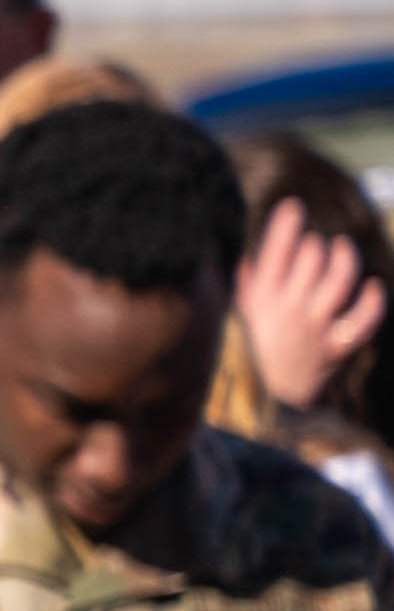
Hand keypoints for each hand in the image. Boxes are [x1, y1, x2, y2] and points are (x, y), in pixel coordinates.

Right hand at [239, 196, 382, 420]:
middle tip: (314, 243)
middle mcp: (288, 310)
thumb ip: (245, 286)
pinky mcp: (336, 347)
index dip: (288, 223)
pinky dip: (373, 302)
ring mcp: (314, 328)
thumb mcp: (237, 318)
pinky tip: (373, 288)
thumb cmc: (249, 354)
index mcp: (259, 301)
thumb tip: (251, 256)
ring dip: (344, 258)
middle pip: (311, 259)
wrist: (265, 404)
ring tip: (342, 249)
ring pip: (339, 280)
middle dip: (315, 243)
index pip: (276, 251)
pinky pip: (363, 320)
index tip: (294, 206)